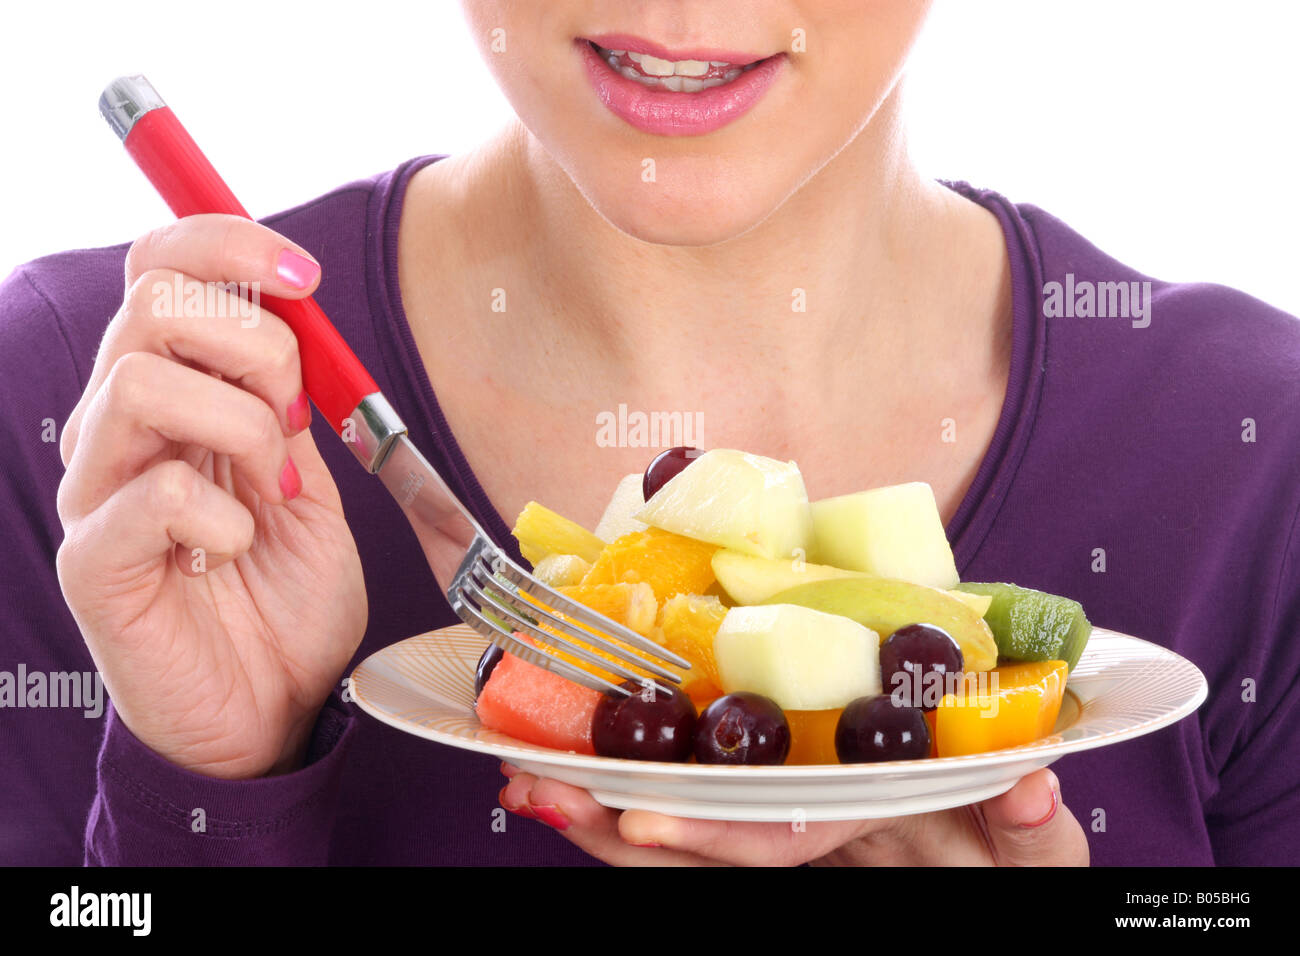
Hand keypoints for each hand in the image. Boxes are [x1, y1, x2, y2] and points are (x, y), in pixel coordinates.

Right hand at [56, 215, 366, 779]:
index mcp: (173, 396)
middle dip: (253, 343)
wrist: (273, 709)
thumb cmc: (284, 597)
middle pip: (148, 304)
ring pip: (139, 380)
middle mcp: (120, 429)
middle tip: (292, 422)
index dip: (225, 243)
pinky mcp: (94, 561)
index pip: (159, 272)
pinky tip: (234, 549)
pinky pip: (152, 491)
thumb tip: (289, 309)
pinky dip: (222, 515)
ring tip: (271, 492)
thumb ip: (286, 403)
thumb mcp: (309, 481)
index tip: (304, 272)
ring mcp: (97, 492)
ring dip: (240, 427)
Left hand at [497, 764, 1088, 865]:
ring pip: (694, 815)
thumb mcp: (1036, 855)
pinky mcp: (791, 788)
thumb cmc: (1021, 853)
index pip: (774, 841)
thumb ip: (1033, 831)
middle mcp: (811, 828)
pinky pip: (711, 789)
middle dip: (615, 825)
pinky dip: (651, 776)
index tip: (635, 822)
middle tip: (532, 788)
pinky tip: (593, 750)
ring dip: (611, 798)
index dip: (706, 835)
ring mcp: (795, 812)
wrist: (1008, 851)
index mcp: (860, 832)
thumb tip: (1031, 788)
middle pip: (703, 839)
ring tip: (532, 775)